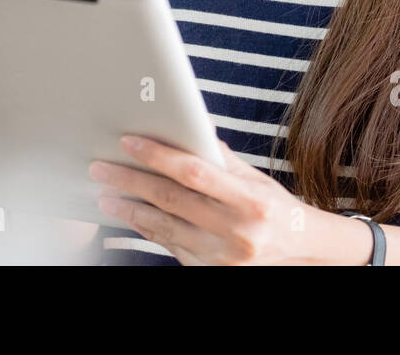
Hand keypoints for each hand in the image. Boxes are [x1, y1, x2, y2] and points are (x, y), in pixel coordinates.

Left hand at [88, 135, 364, 264]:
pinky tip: (130, 214)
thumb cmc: (273, 208)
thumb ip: (221, 157)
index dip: (158, 155)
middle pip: (170, 200)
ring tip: (105, 194)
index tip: (129, 142)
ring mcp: (220, 258)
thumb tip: (189, 126)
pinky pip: (169, 246)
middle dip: (130, 182)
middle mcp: (235, 232)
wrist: (299, 252)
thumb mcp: (255, 179)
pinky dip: (146, 229)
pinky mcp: (208, 272)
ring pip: (164, 228)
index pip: (194, 172)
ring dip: (129, 209)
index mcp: (248, 200)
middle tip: (101, 168)